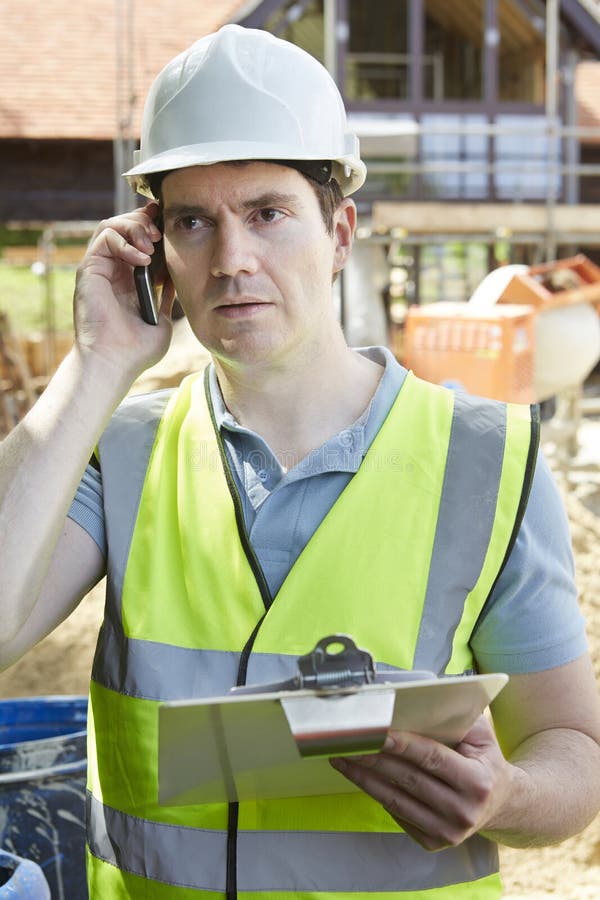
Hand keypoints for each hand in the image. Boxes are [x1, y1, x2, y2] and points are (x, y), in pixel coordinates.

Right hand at [74, 203, 174, 382]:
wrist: (116, 362)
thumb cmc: (137, 349)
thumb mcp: (163, 320)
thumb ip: (168, 297)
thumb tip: (176, 277)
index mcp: (130, 280)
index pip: (139, 241)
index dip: (153, 228)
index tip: (171, 227)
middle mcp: (113, 270)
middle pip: (125, 226)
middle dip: (145, 221)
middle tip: (160, 233)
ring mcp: (100, 268)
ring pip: (112, 225)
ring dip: (135, 227)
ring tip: (151, 243)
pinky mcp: (89, 269)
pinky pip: (104, 238)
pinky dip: (125, 241)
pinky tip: (141, 259)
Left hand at [330, 716, 512, 850]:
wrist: (502, 804)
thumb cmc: (485, 761)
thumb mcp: (482, 736)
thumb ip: (458, 718)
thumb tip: (419, 700)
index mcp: (477, 782)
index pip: (432, 758)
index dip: (402, 744)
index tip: (376, 732)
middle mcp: (463, 812)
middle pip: (408, 780)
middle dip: (373, 758)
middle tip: (348, 742)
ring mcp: (448, 832)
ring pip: (396, 800)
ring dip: (364, 778)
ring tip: (343, 759)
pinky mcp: (434, 842)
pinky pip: (398, 815)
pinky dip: (377, 795)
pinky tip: (361, 777)